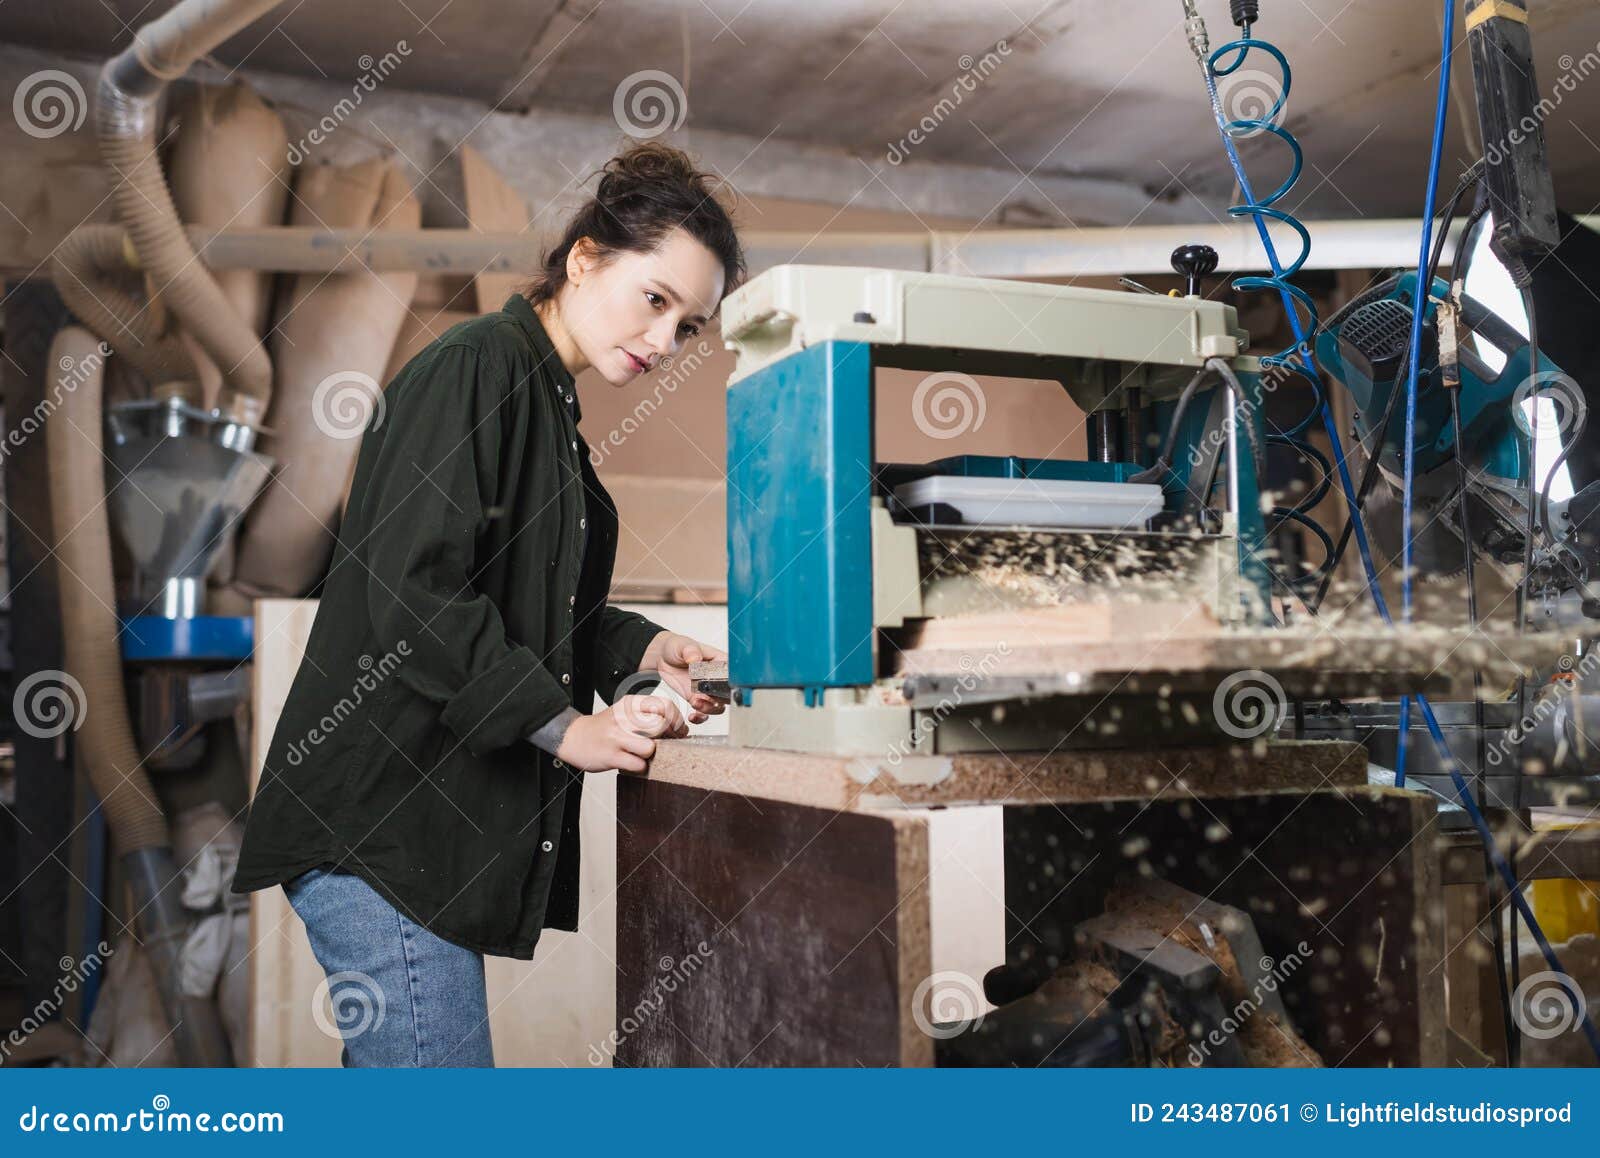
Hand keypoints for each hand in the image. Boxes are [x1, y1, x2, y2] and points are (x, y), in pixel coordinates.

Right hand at [555, 696, 686, 772]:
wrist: (574, 737)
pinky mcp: (610, 755)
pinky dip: (639, 767)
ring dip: (651, 755)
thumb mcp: (626, 713)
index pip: (665, 706)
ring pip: (650, 747)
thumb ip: (650, 716)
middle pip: (661, 726)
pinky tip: (631, 762)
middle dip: (668, 739)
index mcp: (630, 703)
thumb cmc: (606, 728)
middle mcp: (624, 717)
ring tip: (642, 754)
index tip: (679, 731)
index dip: (677, 721)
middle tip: (663, 745)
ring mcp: (616, 736)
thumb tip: (681, 731)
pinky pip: (638, 765)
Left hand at [640, 631, 727, 722]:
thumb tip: (695, 659)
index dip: (733, 682)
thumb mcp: (683, 645)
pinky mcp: (697, 699)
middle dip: (723, 700)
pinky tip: (693, 715)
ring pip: (719, 706)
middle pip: (730, 693)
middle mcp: (717, 678)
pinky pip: (704, 713)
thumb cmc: (677, 647)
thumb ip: (691, 651)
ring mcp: (708, 690)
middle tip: (710, 697)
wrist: (663, 658)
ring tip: (696, 703)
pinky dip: (700, 717)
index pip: (734, 674)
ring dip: (710, 709)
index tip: (726, 687)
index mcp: (720, 662)